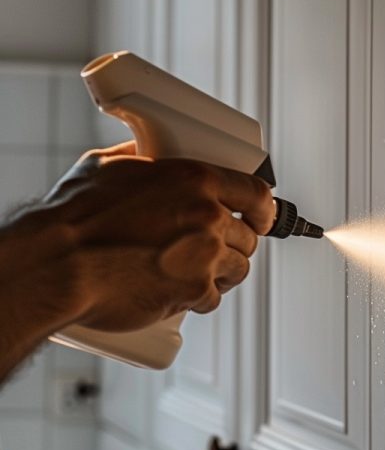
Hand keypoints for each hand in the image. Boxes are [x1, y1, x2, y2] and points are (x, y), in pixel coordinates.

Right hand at [40, 141, 273, 330]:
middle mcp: (207, 215)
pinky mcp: (193, 290)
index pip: (255, 192)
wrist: (56, 265)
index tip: (262, 218)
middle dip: (235, 243)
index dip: (263, 209)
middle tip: (214, 248)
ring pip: (238, 267)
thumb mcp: (109, 166)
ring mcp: (204, 255)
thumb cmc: (73, 217)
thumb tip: (150, 151)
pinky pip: (214, 297)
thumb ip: (142, 158)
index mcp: (195, 179)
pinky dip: (201, 298)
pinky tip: (182, 293)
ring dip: (224, 272)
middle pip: (248, 235)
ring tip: (200, 272)